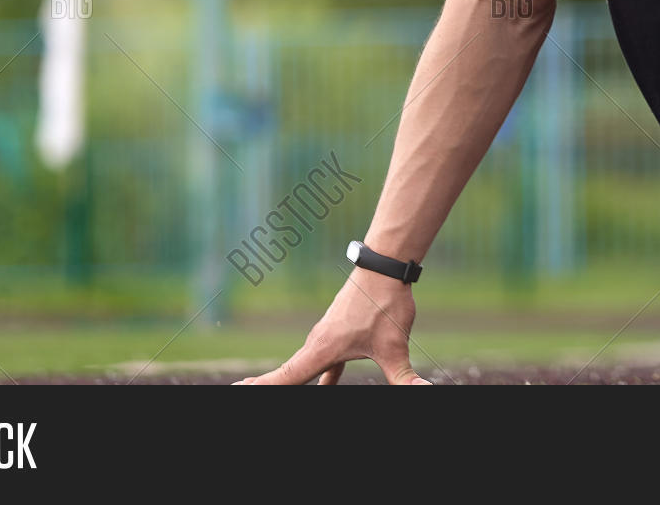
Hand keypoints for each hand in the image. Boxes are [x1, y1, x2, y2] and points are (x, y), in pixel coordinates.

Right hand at [235, 270, 432, 385]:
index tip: (236, 389)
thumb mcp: (396, 347)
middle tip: (240, 389)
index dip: (261, 387)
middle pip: (286, 375)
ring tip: (265, 387)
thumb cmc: (385, 305)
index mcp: (321, 350)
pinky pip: (323, 362)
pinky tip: (325, 387)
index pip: (285, 378)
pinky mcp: (339, 335)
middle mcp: (316, 344)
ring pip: (302, 367)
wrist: (384, 267)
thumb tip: (423, 393)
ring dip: (288, 381)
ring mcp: (325, 338)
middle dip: (264, 387)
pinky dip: (319, 376)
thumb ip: (405, 378)